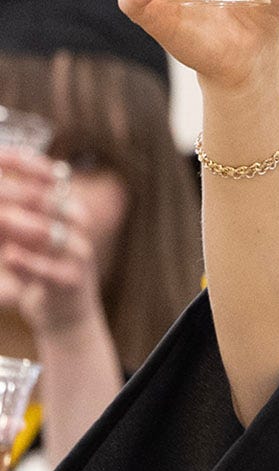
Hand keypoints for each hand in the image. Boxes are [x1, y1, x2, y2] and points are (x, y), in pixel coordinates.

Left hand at [0, 150, 104, 339]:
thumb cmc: (38, 266)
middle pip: (54, 202)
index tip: (5, 158)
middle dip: (24, 195)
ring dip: (28, 226)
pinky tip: (11, 257)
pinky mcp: (74, 283)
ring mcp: (78, 255)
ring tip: (4, 220)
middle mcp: (77, 228)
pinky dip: (32, 264)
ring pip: (58, 235)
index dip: (28, 165)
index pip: (52, 177)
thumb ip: (15, 210)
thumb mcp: (27, 232)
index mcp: (66, 209)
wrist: (64, 313)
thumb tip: (2, 188)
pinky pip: (56, 272)